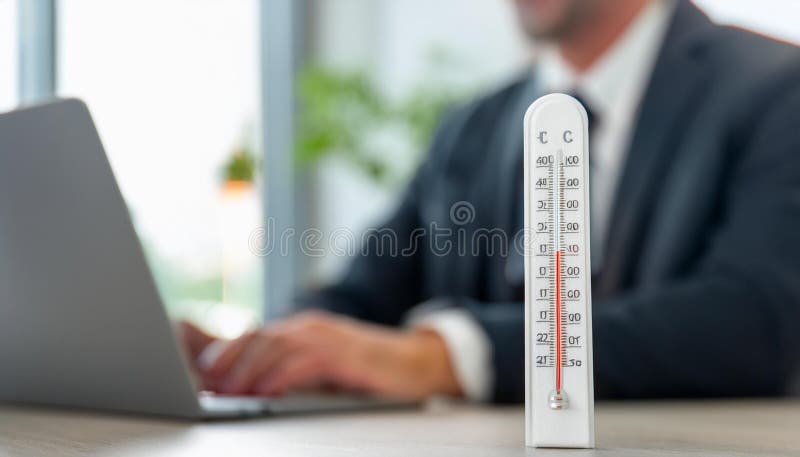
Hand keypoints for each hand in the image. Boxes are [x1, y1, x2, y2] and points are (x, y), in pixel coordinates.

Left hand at [179, 312, 462, 399]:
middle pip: (259, 338)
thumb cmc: (367, 369)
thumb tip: (249, 386)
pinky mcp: (345, 354)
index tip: (203, 373)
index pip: (255, 334)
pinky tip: (266, 391)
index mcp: (302, 328)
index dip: (226, 352)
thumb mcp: (322, 367)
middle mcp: (311, 327)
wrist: (415, 363)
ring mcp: (329, 338)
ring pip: (277, 348)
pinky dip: (281, 376)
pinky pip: (305, 362)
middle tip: (207, 385)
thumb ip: (291, 370)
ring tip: (228, 392)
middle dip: (229, 362)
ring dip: (249, 371)